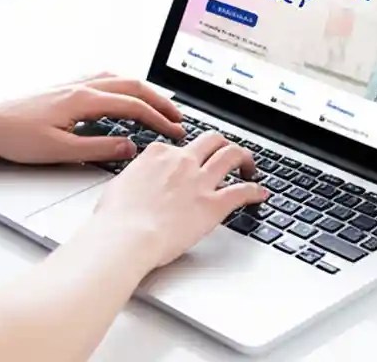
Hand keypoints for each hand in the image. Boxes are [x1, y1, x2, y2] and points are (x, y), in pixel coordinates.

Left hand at [0, 73, 184, 164]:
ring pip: (119, 79)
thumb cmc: (16, 138)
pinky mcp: (64, 88)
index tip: (175, 131)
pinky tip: (121, 95)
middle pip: (132, 86)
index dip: (159, 118)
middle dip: (159, 101)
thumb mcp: (61, 151)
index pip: (133, 105)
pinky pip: (103, 79)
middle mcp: (81, 86)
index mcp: (84, 100)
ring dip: (142, 91)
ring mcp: (72, 84)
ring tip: (157, 106)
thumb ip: (99, 148)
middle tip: (177, 117)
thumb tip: (130, 146)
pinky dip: (123, 86)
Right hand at [92, 132, 267, 268]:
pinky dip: (255, 191)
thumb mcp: (118, 187)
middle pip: (211, 140)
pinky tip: (260, 194)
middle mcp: (182, 161)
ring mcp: (200, 180)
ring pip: (232, 155)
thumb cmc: (116, 218)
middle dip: (221, 145)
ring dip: (244, 158)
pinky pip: (243, 191)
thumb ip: (133, 180)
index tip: (188, 163)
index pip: (178, 146)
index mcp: (157, 154)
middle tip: (225, 153)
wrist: (127, 236)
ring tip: (249, 166)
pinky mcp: (214, 204)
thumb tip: (134, 185)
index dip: (186, 155)